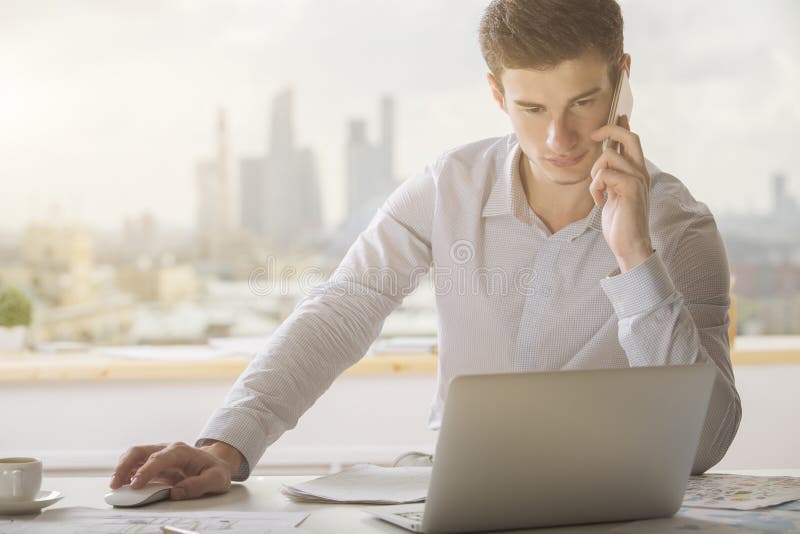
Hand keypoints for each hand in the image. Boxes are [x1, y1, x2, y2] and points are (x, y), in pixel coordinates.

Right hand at [109, 441, 241, 499]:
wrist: (216, 463)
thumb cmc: (215, 470)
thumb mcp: (217, 479)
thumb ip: (200, 485)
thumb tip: (177, 492)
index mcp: (181, 451)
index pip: (159, 458)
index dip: (145, 471)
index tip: (135, 485)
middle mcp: (167, 449)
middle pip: (140, 451)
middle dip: (125, 466)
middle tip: (116, 485)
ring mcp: (158, 455)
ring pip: (134, 455)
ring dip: (121, 468)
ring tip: (114, 486)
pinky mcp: (153, 463)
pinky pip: (135, 464)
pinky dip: (125, 472)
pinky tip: (120, 484)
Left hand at [589, 115, 652, 271]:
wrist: (629, 245)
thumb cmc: (619, 222)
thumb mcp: (613, 194)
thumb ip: (611, 177)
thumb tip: (604, 159)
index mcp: (637, 172)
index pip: (632, 141)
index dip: (621, 126)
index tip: (611, 119)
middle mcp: (640, 172)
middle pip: (629, 137)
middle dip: (609, 130)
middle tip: (594, 136)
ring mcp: (638, 179)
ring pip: (608, 157)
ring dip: (594, 174)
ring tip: (597, 192)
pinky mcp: (631, 188)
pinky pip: (604, 174)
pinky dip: (595, 187)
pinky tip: (600, 201)